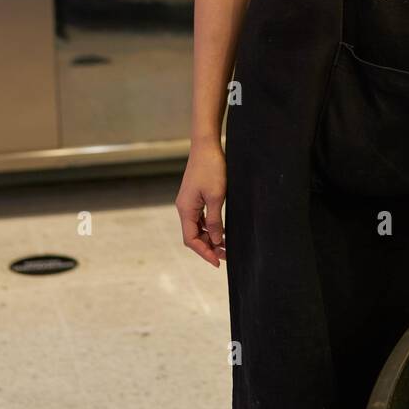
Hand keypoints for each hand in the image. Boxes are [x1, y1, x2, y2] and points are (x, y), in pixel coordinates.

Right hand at [176, 139, 226, 266]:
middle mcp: (184, 207)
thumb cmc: (211, 168)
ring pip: (196, 227)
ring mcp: (188, 202)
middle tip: (225, 256)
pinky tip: (220, 230)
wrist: (206, 146)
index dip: (204, 253)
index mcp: (185, 209)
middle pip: (193, 235)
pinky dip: (209, 227)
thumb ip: (214, 220)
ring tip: (225, 246)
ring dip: (209, 238)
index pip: (191, 240)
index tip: (218, 262)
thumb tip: (215, 240)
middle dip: (208, 247)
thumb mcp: (216, 197)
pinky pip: (199, 218)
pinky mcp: (195, 196)